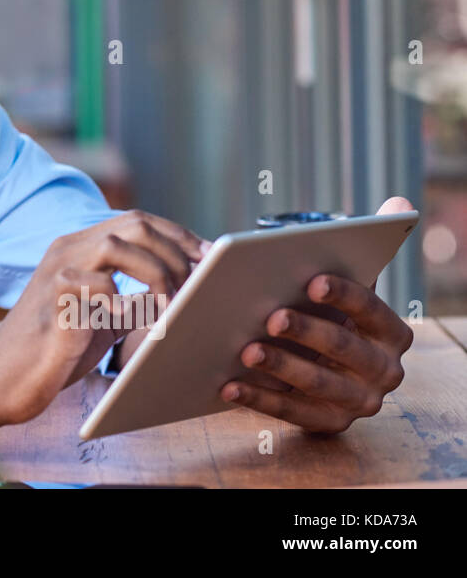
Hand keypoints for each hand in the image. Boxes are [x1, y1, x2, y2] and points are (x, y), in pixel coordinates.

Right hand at [0, 210, 206, 427]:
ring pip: (116, 244)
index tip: (210, 257)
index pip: (138, 222)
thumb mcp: (104, 317)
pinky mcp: (52, 299)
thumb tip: (183, 291)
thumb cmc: (55, 350)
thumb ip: (135, 298)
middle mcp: (67, 249)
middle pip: (134, 223)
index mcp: (80, 248)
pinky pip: (95, 283)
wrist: (3, 378)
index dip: (179, 235)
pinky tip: (130, 320)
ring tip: (168, 305)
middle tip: (197, 284)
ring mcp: (57, 271)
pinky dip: (122, 300)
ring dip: (155, 273)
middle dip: (176, 251)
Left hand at [220, 196, 415, 432]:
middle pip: (344, 348)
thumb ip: (365, 249)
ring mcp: (359, 402)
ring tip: (245, 349)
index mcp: (393, 333)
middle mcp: (385, 371)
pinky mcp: (328, 423)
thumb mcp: (345, 286)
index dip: (344, 294)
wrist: (324, 371)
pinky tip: (227, 384)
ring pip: (318, 384)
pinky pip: (291, 413)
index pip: (371, 309)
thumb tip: (398, 203)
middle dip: (308, 332)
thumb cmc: (329, 315)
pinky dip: (258, 398)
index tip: (312, 280)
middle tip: (271, 316)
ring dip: (281, 366)